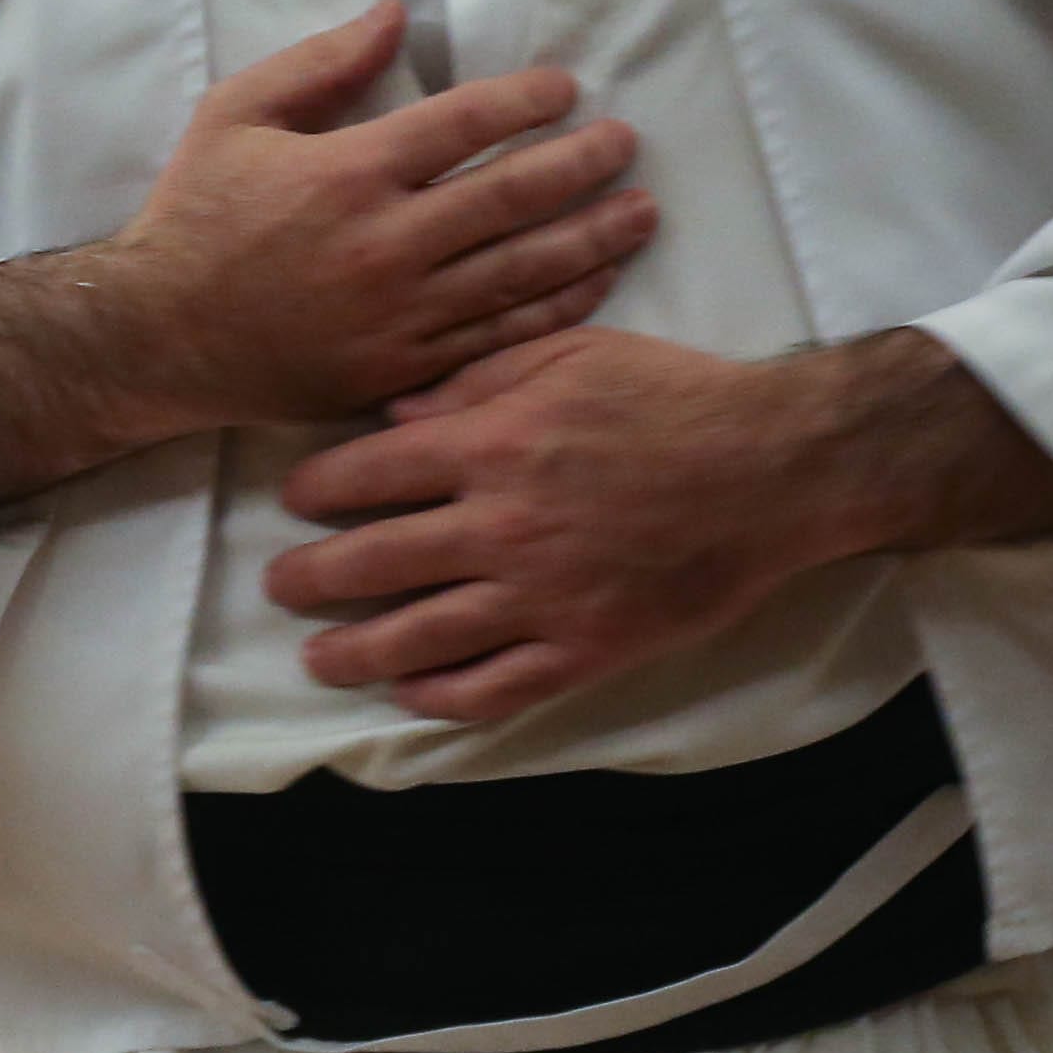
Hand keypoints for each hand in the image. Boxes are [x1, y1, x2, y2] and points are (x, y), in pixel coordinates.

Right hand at [0, 4, 653, 537]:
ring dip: (591, 239)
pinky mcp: (402, 369)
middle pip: (513, 198)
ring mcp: (400, 314)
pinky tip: (594, 286)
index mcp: (351, 172)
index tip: (567, 87)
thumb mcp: (235, 114)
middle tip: (626, 143)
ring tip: (642, 212)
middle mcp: (388, 243)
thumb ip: (320, 62)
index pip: (464, 124)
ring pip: (520, 273)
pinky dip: (555, 312)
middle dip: (581, 166)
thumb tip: (395, 13)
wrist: (157, 338)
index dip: (526, 100)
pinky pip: (497, 338)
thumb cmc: (194, 215)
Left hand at [263, 325, 1052, 723]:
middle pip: (371, 563)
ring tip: (319, 657)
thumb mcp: (570, 354)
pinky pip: (493, 688)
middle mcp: (500, 525)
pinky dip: (441, 698)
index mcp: (492, 443)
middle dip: (309, 579)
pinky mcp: (584, 649)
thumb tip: (396, 412)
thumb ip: (476, 378)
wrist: (774, 468)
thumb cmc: (674, 395)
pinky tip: (411, 693)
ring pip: (417, 639)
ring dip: (353, 652)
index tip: (294, 500)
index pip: (367, 474)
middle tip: (279, 587)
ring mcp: (540, 596)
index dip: (317, 490)